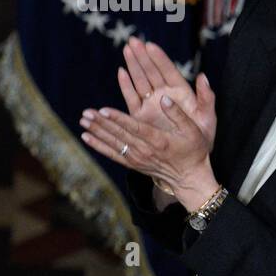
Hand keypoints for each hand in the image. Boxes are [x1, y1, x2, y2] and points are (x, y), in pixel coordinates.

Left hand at [79, 98, 220, 210]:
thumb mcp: (193, 130)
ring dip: (96, 131)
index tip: (103, 110)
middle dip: (101, 123)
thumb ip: (178, 114)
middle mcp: (144, 150)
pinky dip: (98, 146)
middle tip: (86, 112)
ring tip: (82, 121)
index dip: (118, 119)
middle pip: (119, 134)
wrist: (188, 177)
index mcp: (158, 140)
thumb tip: (165, 98)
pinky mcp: (131, 164)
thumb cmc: (193, 150)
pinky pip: (112, 154)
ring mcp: (136, 158)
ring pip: (112, 143)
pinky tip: (86, 137)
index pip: (134, 127)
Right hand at [118, 37, 215, 151]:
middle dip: (142, 56)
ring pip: (140, 80)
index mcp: (181, 94)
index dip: (159, 58)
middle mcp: (165, 96)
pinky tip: (121, 72)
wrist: (186, 159)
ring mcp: (152, 104)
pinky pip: (131, 97)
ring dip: (133, 64)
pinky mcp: (140, 115)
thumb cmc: (201, 139)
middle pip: (151, 72)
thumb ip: (207, 98)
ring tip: (126, 49)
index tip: (150, 45)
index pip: (168, 71)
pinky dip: (126, 85)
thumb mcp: (208, 119)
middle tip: (133, 41)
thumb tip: (203, 77)